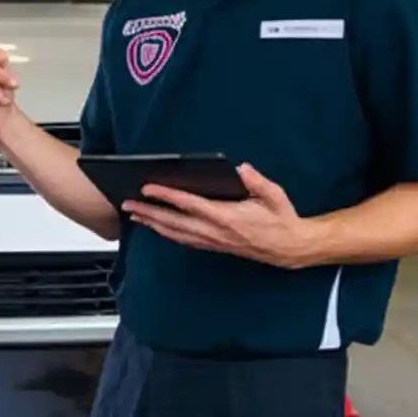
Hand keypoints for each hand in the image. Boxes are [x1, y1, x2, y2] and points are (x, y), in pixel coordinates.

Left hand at [122, 163, 322, 268]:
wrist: (290, 248)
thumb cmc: (282, 219)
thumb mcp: (275, 195)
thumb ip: (257, 181)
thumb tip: (241, 168)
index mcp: (227, 217)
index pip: (190, 205)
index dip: (167, 196)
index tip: (148, 188)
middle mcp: (216, 232)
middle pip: (174, 222)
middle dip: (149, 213)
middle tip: (127, 205)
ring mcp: (214, 242)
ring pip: (176, 234)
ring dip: (153, 224)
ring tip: (134, 216)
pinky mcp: (215, 247)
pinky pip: (185, 241)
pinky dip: (167, 234)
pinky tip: (157, 228)